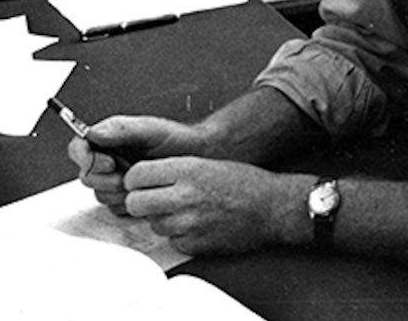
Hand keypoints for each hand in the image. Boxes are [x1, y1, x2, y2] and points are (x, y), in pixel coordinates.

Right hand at [67, 115, 207, 214]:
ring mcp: (114, 180)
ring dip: (119, 192)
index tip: (110, 162)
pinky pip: (115, 208)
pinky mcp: (125, 198)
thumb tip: (92, 133)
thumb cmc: (175, 139)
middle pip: (86, 177)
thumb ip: (120, 129)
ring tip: (141, 181)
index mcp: (106, 140)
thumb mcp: (149, 129)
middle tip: (128, 175)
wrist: (196, 158)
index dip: (86, 159)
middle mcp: (106, 160)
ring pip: (99, 195)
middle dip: (106, 179)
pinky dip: (128, 203)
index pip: (77, 149)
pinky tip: (145, 192)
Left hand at [121, 157, 301, 253]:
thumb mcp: (205, 163)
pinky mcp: (194, 245)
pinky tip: (199, 225)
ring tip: (187, 211)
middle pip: (134, 203)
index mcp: (186, 169)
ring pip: (153, 224)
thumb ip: (171, 170)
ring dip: (163, 220)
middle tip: (155, 200)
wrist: (272, 207)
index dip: (136, 181)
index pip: (135, 176)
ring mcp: (188, 223)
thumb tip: (138, 179)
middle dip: (141, 203)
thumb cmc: (242, 182)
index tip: (142, 183)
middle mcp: (184, 195)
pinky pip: (172, 241)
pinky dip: (181, 236)